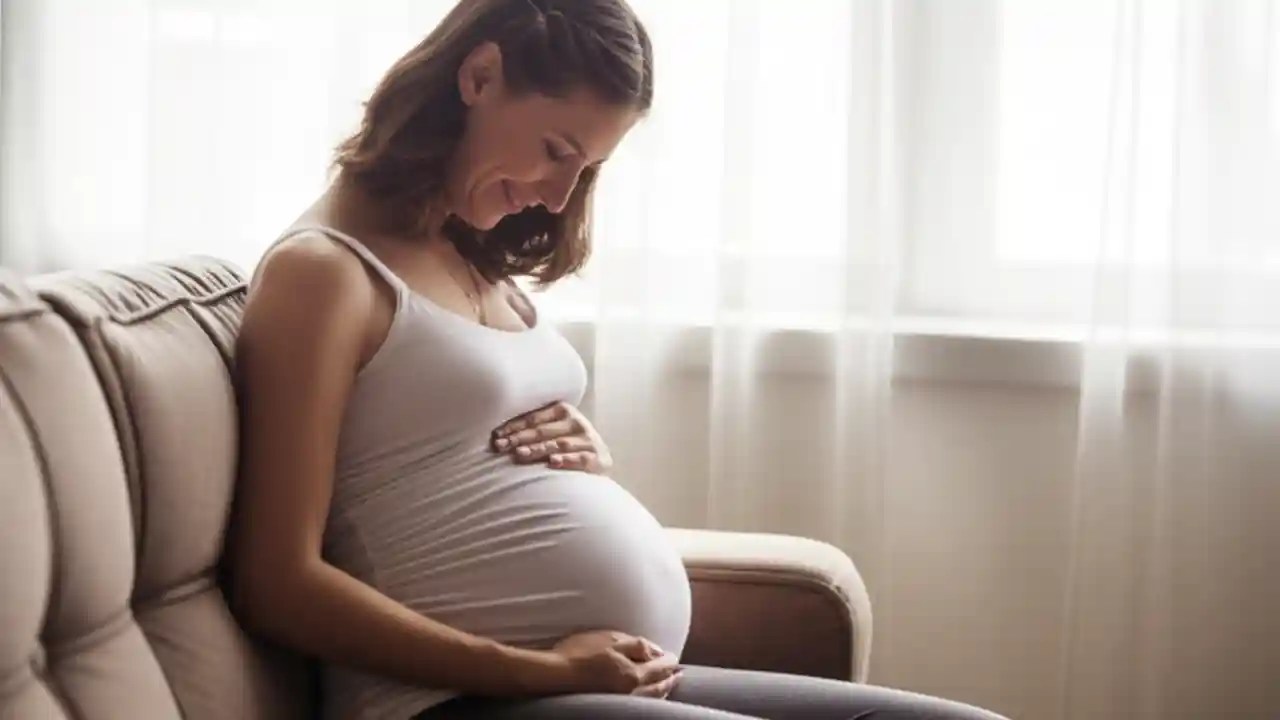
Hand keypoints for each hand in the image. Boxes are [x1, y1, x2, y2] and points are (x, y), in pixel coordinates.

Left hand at [492, 402, 612, 474]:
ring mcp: (588, 440)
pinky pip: (581, 459)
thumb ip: (532, 431)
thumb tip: (497, 436)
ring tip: (520, 454)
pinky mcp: (598, 458)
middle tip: (502, 446)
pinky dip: (567, 460)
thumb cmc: (568, 446)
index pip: (534, 418)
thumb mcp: (552, 432)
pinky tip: (553, 463)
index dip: (513, 426)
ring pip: (558, 444)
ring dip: (538, 449)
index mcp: (563, 410)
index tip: (496, 435)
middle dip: (520, 439)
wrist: (599, 462)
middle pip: (543, 431)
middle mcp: (576, 422)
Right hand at [542, 630, 681, 697]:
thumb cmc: (579, 654)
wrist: (555, 676)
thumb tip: (656, 651)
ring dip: (663, 691)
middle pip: (659, 687)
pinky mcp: (612, 705)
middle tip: (680, 674)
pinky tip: (648, 696)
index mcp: (634, 674)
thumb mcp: (609, 639)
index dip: (669, 661)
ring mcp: (623, 701)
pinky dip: (650, 699)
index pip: (660, 667)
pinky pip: (640, 704)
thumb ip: (636, 645)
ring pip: (651, 699)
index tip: (675, 658)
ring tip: (669, 686)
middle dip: (671, 679)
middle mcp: (632, 692)